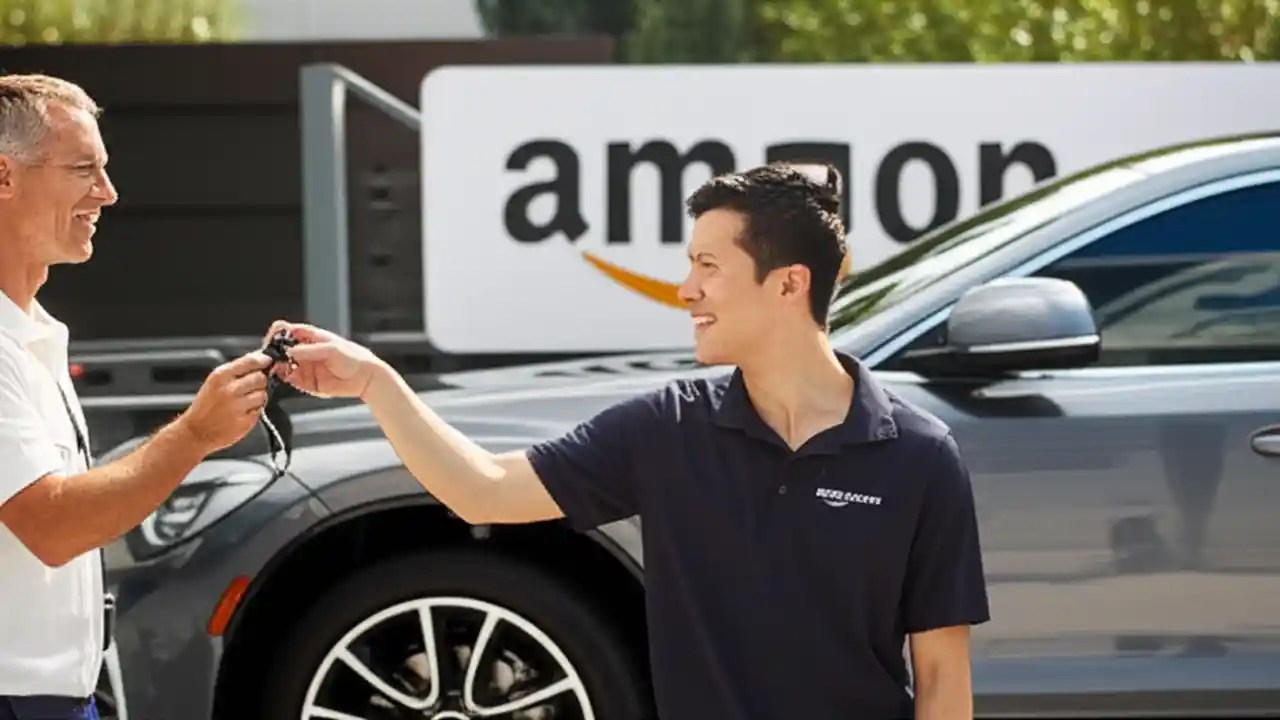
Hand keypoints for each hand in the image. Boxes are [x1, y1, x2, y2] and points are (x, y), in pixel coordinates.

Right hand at [177, 351, 272, 453]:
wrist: (196, 431)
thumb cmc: (206, 406)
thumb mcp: (215, 381)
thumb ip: (236, 369)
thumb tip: (259, 358)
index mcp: (221, 376)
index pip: (250, 361)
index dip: (263, 360)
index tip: (267, 361)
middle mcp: (230, 390)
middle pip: (260, 378)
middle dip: (259, 382)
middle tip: (249, 388)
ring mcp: (238, 406)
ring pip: (263, 394)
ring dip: (258, 397)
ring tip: (244, 402)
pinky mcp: (245, 421)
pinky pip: (260, 410)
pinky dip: (255, 411)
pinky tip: (242, 413)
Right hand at [262, 319, 382, 399]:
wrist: (365, 378)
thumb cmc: (354, 358)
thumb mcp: (332, 349)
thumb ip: (309, 350)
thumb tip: (289, 351)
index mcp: (311, 337)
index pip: (288, 331)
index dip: (277, 333)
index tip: (271, 340)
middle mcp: (305, 351)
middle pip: (281, 349)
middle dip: (274, 352)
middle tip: (270, 358)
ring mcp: (305, 366)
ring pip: (283, 365)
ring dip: (277, 366)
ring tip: (276, 369)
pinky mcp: (307, 382)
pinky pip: (291, 380)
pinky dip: (285, 379)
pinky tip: (284, 378)